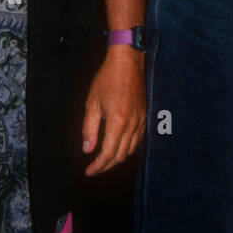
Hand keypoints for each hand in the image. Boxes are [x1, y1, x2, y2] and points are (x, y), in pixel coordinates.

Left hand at [81, 46, 145, 175]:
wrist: (128, 61)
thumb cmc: (107, 79)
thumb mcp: (92, 103)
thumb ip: (89, 128)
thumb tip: (87, 149)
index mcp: (118, 121)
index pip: (108, 153)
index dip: (98, 165)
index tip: (88, 171)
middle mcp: (133, 124)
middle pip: (121, 155)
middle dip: (107, 166)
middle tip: (94, 169)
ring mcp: (141, 120)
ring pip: (131, 149)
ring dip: (117, 159)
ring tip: (104, 161)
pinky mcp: (145, 116)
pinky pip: (138, 140)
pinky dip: (127, 148)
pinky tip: (118, 147)